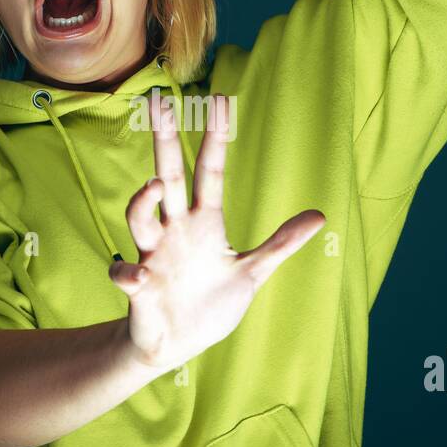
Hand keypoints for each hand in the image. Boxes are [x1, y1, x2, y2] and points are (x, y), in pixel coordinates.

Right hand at [109, 94, 325, 370]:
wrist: (176, 346)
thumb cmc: (211, 304)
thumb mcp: (252, 272)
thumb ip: (280, 243)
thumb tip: (320, 215)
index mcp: (204, 223)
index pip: (209, 171)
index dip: (215, 137)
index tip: (220, 100)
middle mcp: (174, 231)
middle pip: (168, 177)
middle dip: (164, 141)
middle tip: (158, 101)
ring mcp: (153, 256)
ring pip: (139, 216)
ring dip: (143, 201)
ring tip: (154, 185)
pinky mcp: (138, 288)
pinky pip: (126, 273)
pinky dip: (128, 273)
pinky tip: (138, 278)